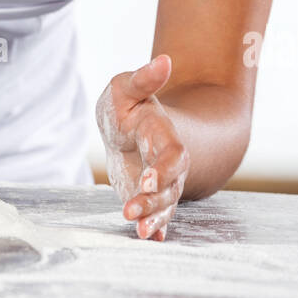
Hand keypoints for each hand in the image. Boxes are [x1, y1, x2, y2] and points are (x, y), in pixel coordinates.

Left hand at [95, 54, 189, 240]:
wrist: (128, 129)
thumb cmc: (125, 107)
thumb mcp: (127, 87)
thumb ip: (145, 79)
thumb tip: (165, 59)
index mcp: (162, 135)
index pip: (172, 154)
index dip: (163, 169)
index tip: (146, 181)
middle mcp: (166, 163)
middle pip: (170, 185)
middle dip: (153, 199)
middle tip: (131, 210)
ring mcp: (160, 183)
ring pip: (164, 204)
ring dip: (152, 217)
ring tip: (137, 230)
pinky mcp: (149, 197)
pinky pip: (158, 216)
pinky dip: (155, 228)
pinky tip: (149, 238)